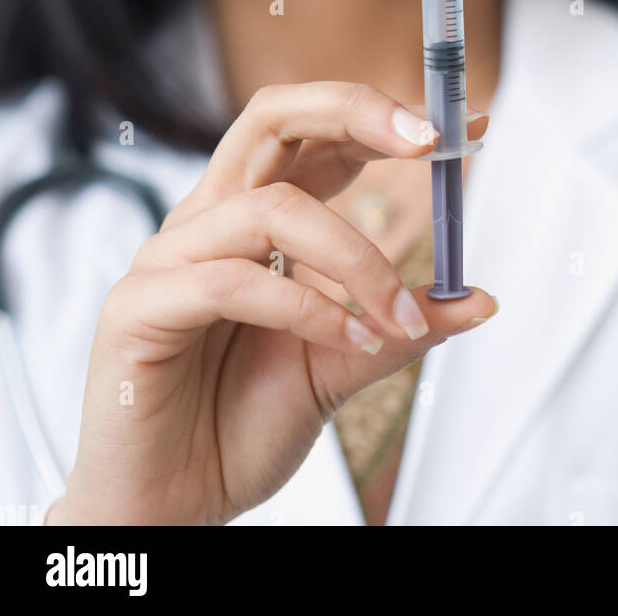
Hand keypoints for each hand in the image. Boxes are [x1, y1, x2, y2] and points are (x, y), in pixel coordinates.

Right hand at [46, 82, 493, 526]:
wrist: (172, 505)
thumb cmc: (236, 425)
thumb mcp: (342, 365)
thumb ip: (401, 325)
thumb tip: (478, 298)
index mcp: (254, 218)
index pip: (314, 133)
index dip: (384, 116)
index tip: (462, 128)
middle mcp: (210, 220)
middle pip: (272, 116)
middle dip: (356, 112)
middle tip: (426, 142)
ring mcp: (169, 257)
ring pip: (273, 209)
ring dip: (356, 259)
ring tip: (396, 319)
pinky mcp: (139, 307)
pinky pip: (233, 282)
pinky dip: (307, 309)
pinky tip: (348, 341)